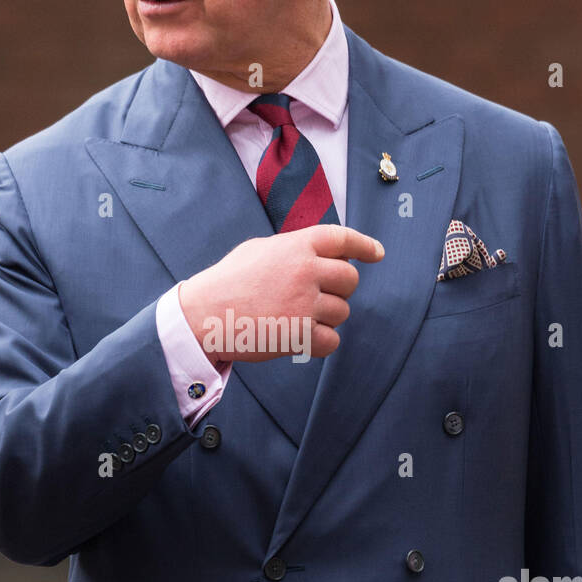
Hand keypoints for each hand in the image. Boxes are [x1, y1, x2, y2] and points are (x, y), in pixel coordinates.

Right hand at [178, 224, 384, 364]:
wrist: (204, 315)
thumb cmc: (228, 282)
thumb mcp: (260, 250)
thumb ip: (293, 249)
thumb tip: (321, 255)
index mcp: (297, 245)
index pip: (343, 239)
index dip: (364, 245)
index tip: (376, 254)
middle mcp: (305, 270)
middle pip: (350, 280)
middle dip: (340, 290)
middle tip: (316, 297)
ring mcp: (304, 303)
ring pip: (342, 312)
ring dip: (326, 318)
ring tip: (295, 317)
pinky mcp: (300, 334)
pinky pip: (332, 340)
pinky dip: (321, 342)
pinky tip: (300, 338)